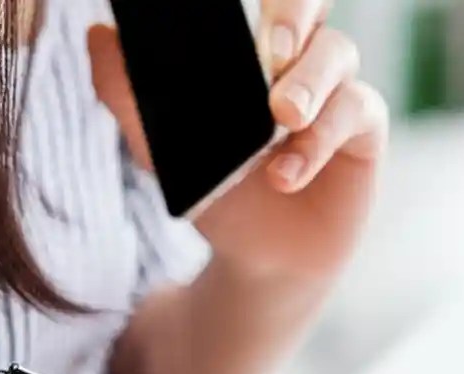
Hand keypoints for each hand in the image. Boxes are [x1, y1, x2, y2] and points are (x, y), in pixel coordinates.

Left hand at [88, 0, 388, 280]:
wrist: (259, 258)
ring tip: (281, 115)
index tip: (229, 3)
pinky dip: (317, 140)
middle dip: (291, 12)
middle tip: (270, 45)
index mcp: (253, 44)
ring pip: (337, 53)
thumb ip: (129, 95)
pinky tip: (286, 174)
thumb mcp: (163, 148)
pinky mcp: (364, 129)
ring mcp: (336, 88)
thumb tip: (99, 35)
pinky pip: (353, 112)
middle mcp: (300, 55)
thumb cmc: (220, 189)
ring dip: (308, 81)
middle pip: (309, 2)